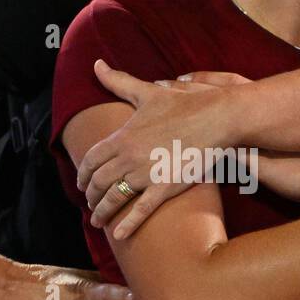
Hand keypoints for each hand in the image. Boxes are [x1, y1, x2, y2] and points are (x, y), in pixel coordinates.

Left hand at [76, 61, 246, 239]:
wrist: (217, 118)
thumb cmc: (184, 103)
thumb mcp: (148, 91)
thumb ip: (118, 81)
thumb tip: (96, 64)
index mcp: (123, 136)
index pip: (91, 159)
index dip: (83, 174)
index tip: (81, 183)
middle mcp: (129, 157)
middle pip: (99, 181)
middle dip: (91, 195)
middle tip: (90, 203)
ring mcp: (147, 174)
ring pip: (115, 198)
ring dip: (103, 211)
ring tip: (99, 220)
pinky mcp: (166, 187)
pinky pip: (141, 210)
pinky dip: (128, 225)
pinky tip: (119, 235)